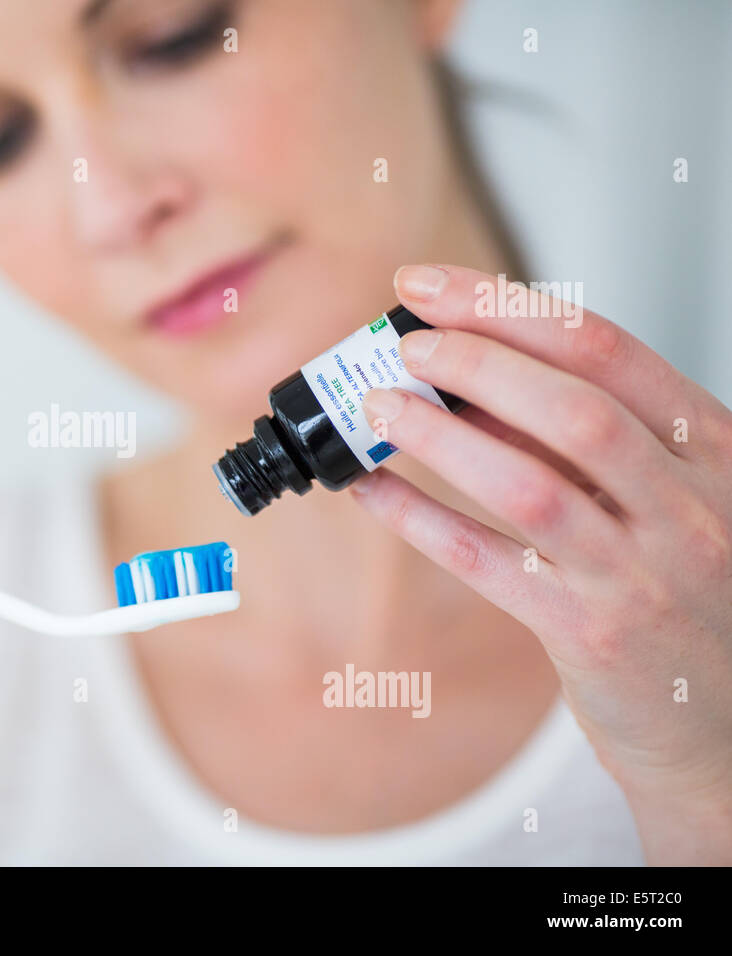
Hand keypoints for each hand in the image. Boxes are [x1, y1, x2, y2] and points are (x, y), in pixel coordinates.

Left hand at [350, 264, 731, 863]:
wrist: (728, 727)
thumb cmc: (692, 595)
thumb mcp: (670, 496)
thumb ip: (586, 441)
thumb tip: (467, 379)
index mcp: (715, 448)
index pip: (607, 350)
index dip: (506, 307)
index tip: (430, 287)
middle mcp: (692, 506)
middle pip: (571, 407)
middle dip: (474, 361)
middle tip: (403, 344)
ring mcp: (644, 575)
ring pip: (526, 484)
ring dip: (438, 435)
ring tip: (375, 408)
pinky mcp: (593, 637)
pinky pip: (488, 563)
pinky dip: (418, 519)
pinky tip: (371, 491)